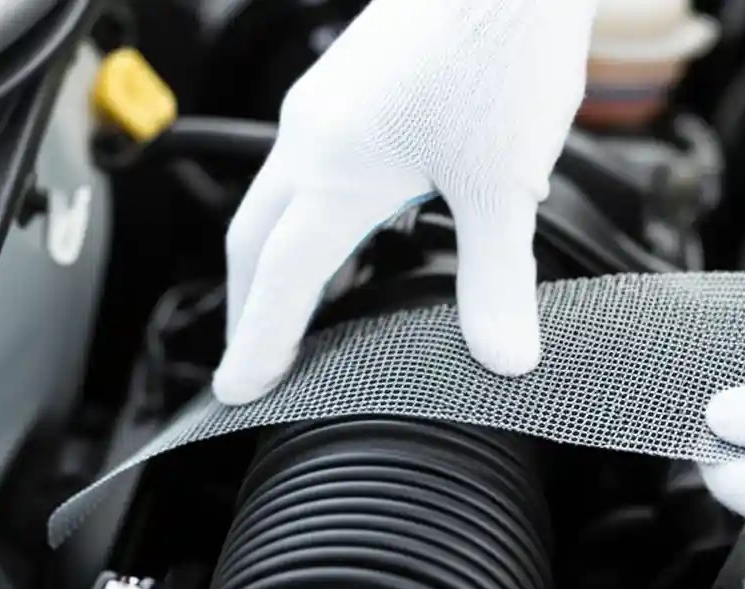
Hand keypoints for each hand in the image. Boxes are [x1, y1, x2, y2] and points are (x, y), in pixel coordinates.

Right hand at [213, 0, 596, 404]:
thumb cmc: (500, 46)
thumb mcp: (503, 181)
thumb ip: (497, 276)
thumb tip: (503, 354)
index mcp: (336, 166)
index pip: (280, 276)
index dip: (261, 340)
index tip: (241, 387)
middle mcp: (315, 132)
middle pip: (254, 235)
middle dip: (250, 301)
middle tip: (260, 353)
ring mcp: (329, 100)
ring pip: (282, 193)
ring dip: (282, 252)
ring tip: (308, 299)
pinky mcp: (356, 78)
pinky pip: (313, 159)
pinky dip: (317, 208)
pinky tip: (366, 218)